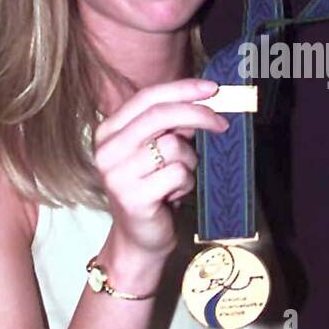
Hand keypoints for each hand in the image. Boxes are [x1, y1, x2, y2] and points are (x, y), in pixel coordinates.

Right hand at [93, 78, 227, 257]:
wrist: (138, 239)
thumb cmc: (152, 190)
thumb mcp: (158, 151)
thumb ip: (172, 126)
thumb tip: (205, 100)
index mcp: (109, 132)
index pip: (147, 98)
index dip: (182, 89)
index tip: (212, 88)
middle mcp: (107, 150)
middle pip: (160, 115)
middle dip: (197, 114)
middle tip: (221, 123)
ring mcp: (117, 174)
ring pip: (173, 146)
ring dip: (189, 161)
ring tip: (179, 178)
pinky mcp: (133, 197)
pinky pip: (178, 174)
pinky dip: (186, 183)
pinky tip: (174, 195)